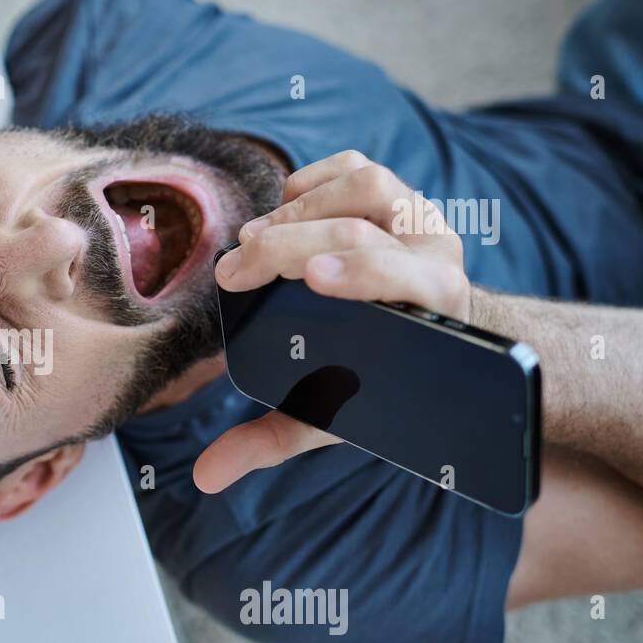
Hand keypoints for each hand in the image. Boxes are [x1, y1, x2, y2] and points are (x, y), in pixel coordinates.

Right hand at [193, 150, 470, 493]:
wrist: (438, 339)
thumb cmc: (378, 380)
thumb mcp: (331, 416)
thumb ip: (269, 441)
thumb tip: (204, 475)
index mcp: (434, 310)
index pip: (405, 278)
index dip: (360, 272)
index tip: (309, 279)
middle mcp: (437, 256)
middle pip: (359, 229)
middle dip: (285, 246)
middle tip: (234, 271)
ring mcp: (421, 218)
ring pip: (363, 186)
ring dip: (298, 209)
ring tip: (255, 240)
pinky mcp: (401, 193)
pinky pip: (357, 167)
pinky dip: (313, 180)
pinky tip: (283, 206)